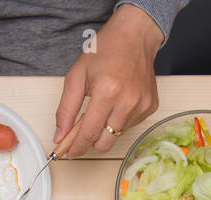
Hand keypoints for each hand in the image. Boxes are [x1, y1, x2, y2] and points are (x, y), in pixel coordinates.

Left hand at [55, 4, 162, 157]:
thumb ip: (66, 109)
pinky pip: (129, 126)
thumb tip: (60, 136)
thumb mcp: (76, 76)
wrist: (135, 35)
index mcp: (107, 92)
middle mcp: (128, 102)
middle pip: (104, 143)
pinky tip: (117, 102)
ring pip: (116, 136)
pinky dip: (118, 120)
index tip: (68, 153)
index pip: (89, 133)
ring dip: (104, 128)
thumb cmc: (105, 50)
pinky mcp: (150, 107)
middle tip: (80, 131)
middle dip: (90, 142)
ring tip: (102, 106)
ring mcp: (142, 105)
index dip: (76, 147)